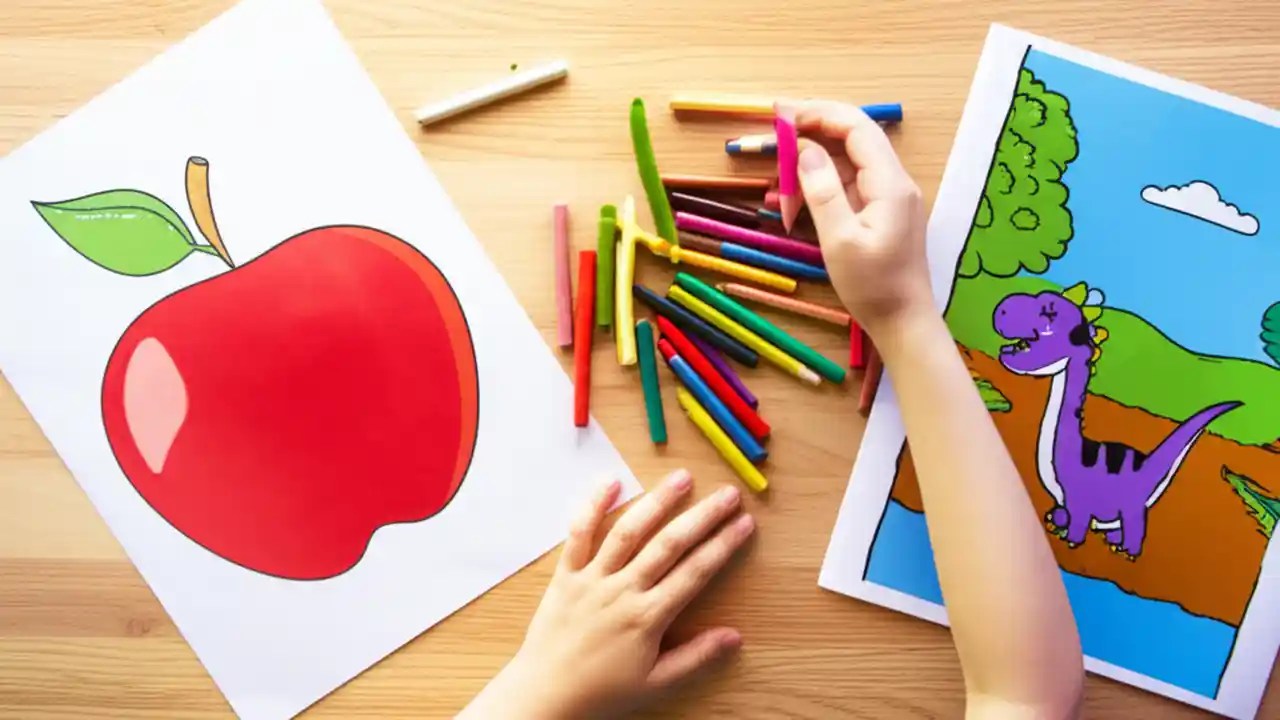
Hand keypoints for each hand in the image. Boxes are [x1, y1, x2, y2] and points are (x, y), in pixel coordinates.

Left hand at [457, 470, 754, 719]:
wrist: (545, 696)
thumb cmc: (601, 693)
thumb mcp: (656, 683)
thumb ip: (696, 657)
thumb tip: (734, 636)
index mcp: (648, 618)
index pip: (696, 572)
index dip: (723, 545)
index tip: (745, 524)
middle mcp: (623, 591)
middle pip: (670, 544)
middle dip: (703, 516)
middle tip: (728, 494)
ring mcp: (592, 579)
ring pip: (629, 532)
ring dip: (657, 502)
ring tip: (681, 478)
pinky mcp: (566, 575)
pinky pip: (579, 535)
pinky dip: (592, 506)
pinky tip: (611, 483)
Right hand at [794, 101, 932, 335]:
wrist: (904, 322)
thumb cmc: (874, 287)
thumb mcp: (840, 240)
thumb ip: (823, 192)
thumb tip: (806, 150)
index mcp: (890, 184)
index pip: (856, 127)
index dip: (818, 114)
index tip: (782, 115)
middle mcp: (895, 182)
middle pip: (854, 136)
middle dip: (814, 126)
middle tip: (775, 126)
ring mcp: (890, 197)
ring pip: (850, 159)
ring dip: (814, 155)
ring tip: (778, 156)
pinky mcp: (882, 212)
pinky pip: (850, 183)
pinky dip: (822, 179)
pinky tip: (795, 188)